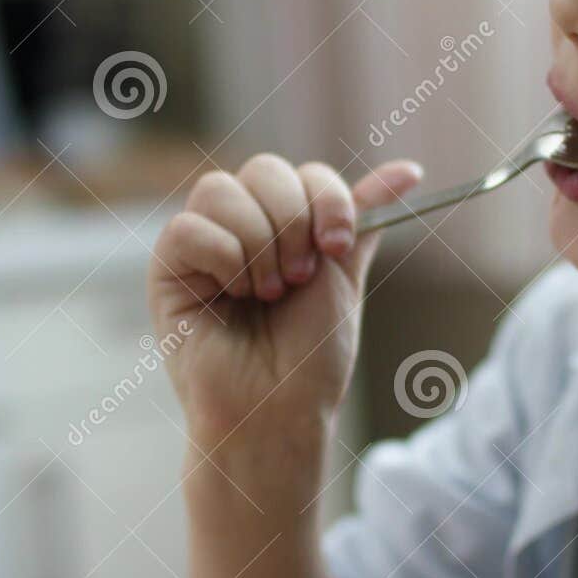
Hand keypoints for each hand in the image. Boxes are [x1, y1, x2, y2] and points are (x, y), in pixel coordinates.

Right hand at [147, 153, 422, 513]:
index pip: (305, 173)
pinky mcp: (167, 268)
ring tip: (266, 294)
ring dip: (259, 245)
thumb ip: (364, 217)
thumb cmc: (310, 354)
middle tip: (298, 279)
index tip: (337, 246)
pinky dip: (222, 258)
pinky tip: (230, 296)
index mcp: (285, 224)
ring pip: (222, 190)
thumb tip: (410, 168)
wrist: (278, 409)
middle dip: (293, 222)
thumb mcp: (344, 275)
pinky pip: (189, 228)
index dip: (327, 200)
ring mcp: (202, 243)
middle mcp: (242, 225)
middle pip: (265, 169)